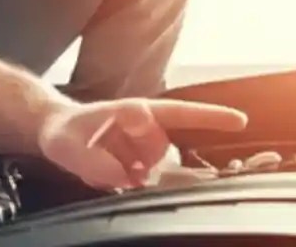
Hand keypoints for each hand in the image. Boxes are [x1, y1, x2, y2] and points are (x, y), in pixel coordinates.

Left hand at [37, 98, 246, 190]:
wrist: (56, 133)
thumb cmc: (62, 130)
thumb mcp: (65, 143)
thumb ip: (94, 159)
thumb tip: (126, 176)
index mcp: (135, 112)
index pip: (179, 113)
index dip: (210, 117)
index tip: (239, 121)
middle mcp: (146, 129)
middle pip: (158, 151)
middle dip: (135, 159)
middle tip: (104, 154)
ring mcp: (145, 150)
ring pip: (152, 171)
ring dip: (127, 173)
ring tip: (98, 159)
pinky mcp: (141, 167)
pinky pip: (142, 183)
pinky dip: (122, 182)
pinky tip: (103, 170)